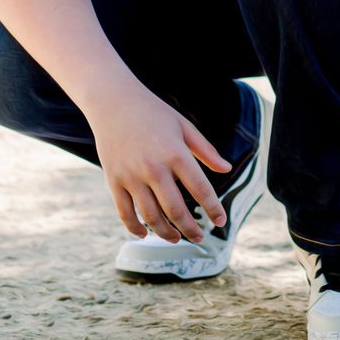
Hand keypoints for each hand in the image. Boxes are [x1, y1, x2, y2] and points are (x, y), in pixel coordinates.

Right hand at [86, 84, 231, 243]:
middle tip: (200, 237)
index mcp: (175, 153)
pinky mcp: (113, 180)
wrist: (112, 100)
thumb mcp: (183, 125)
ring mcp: (131, 176)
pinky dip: (135, 228)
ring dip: (166, 233)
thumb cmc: (152, 112)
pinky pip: (125, 213)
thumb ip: (205, 150)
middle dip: (191, 229)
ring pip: (151, 217)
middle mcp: (153, 167)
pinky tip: (145, 234)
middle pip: (176, 211)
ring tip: (176, 238)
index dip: (213, 209)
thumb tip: (227, 169)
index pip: (200, 189)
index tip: (220, 222)